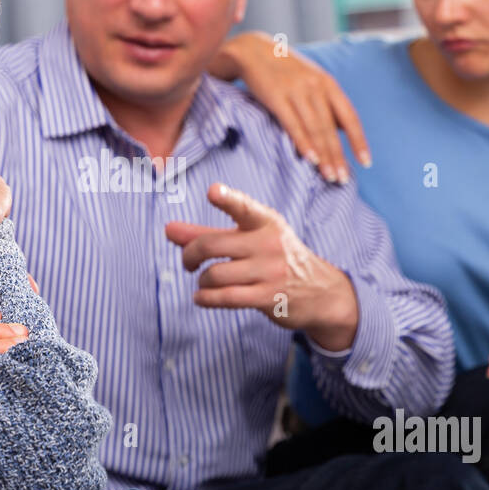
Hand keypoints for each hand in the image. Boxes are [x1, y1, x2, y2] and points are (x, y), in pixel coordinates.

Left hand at [164, 182, 358, 351]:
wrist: (320, 292)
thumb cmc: (275, 258)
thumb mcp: (248, 239)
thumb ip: (207, 233)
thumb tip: (168, 229)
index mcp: (265, 222)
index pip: (244, 207)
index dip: (227, 199)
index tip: (213, 191)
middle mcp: (269, 243)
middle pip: (211, 245)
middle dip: (190, 254)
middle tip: (188, 262)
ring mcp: (269, 271)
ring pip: (215, 274)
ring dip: (201, 280)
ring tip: (204, 282)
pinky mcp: (268, 297)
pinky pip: (225, 297)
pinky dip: (205, 298)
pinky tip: (201, 297)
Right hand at [210, 32, 369, 181]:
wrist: (253, 51)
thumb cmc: (284, 71)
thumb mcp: (311, 80)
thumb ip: (326, 103)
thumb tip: (343, 130)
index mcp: (328, 83)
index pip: (349, 117)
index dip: (358, 141)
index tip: (366, 163)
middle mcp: (316, 87)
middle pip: (331, 128)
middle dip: (338, 156)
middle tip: (342, 179)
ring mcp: (296, 91)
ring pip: (315, 129)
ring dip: (324, 156)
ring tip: (329, 177)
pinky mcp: (276, 97)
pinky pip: (293, 124)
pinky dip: (303, 143)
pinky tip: (310, 159)